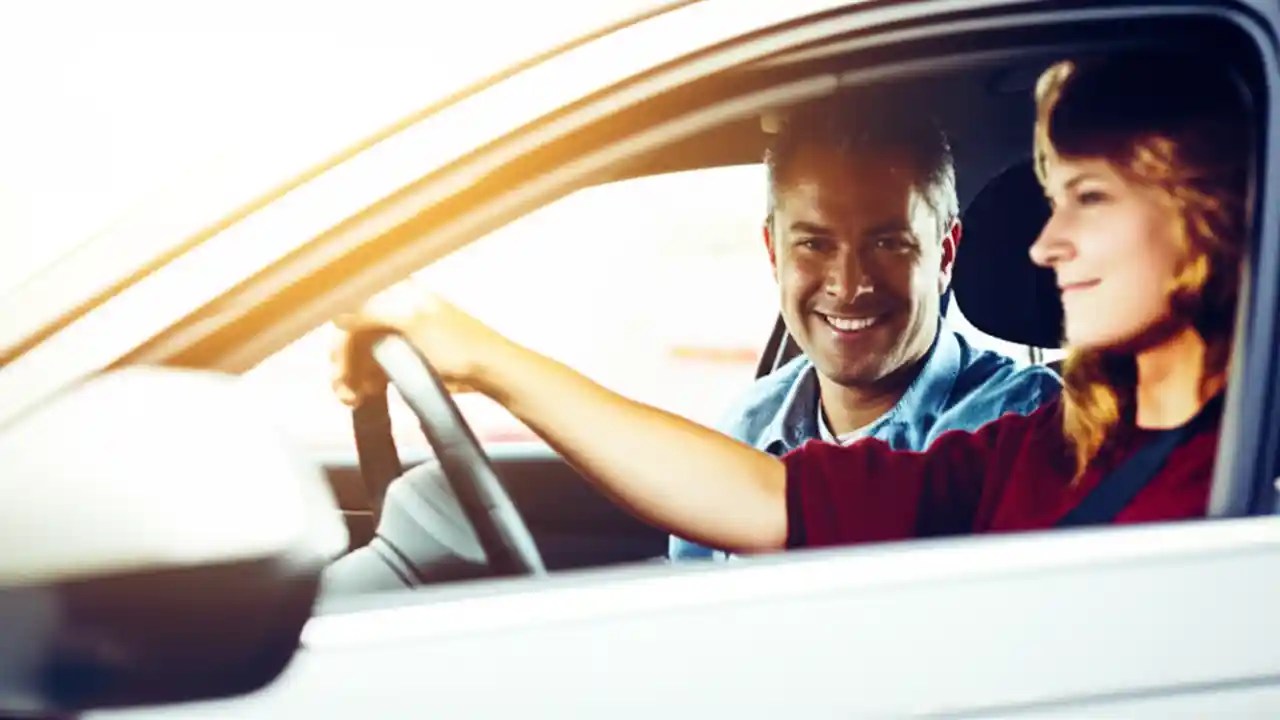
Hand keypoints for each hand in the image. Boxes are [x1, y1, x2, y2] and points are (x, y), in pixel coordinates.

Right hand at [330, 282, 506, 406]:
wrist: (490, 369)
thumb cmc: (456, 342)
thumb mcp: (411, 321)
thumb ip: (372, 312)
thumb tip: (337, 314)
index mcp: (396, 293)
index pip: (350, 312)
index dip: (340, 341)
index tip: (337, 368)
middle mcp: (394, 309)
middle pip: (354, 336)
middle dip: (344, 365)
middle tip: (343, 392)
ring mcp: (399, 334)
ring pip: (361, 354)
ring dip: (352, 377)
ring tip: (352, 400)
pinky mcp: (406, 356)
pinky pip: (375, 366)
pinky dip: (367, 381)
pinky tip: (366, 396)